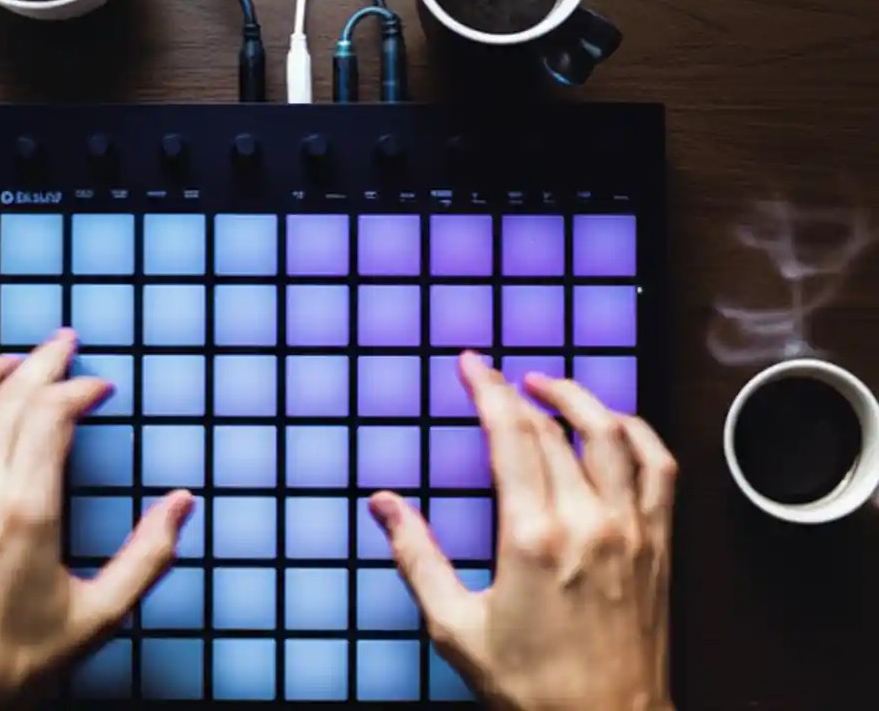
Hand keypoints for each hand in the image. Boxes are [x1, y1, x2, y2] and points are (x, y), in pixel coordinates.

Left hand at [0, 330, 194, 710]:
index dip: (80, 388)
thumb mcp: (97, 619)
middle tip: (65, 342)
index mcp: (24, 513)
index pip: (50, 413)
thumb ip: (148, 557)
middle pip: (8, 392)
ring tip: (17, 358)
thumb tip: (179, 506)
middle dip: (44, 360)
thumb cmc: (8, 668)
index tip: (101, 387)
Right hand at [370, 352, 676, 710]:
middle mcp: (586, 522)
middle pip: (553, 428)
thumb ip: (416, 557)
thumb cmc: (533, 687)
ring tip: (548, 386)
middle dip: (516, 391)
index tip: (470, 365)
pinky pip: (659, 466)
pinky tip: (615, 425)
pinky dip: (638, 432)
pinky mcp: (659, 543)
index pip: (510, 435)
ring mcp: (630, 528)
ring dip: (579, 398)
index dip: (486, 390)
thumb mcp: (455, 626)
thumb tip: (383, 505)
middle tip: (491, 374)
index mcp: (531, 538)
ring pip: (613, 433)